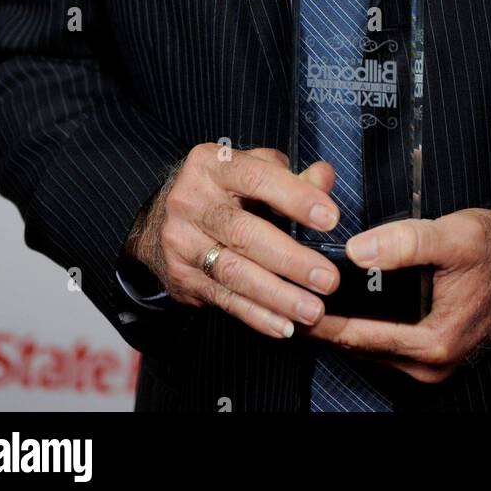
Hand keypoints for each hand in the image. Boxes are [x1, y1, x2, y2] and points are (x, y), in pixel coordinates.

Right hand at [124, 144, 341, 338]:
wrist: (160, 218)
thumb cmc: (222, 190)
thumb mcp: (251, 169)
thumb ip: (291, 176)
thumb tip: (324, 179)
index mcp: (213, 165)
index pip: (257, 178)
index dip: (295, 198)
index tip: (330, 219)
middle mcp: (192, 201)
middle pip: (245, 233)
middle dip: (291, 260)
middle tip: (327, 279)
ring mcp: (183, 241)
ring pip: (234, 273)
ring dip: (278, 296)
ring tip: (312, 310)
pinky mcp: (181, 277)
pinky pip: (223, 299)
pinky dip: (257, 315)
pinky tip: (284, 325)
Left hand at [297, 208, 490, 382]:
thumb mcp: (454, 236)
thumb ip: (406, 242)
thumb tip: (359, 250)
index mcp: (434, 343)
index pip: (360, 337)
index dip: (322, 321)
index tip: (290, 301)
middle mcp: (431, 365)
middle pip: (361, 347)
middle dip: (326, 323)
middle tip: (290, 293)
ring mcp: (431, 365)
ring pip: (371, 348)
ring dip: (342, 326)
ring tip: (308, 295)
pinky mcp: (432, 355)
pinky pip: (385, 344)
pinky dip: (363, 326)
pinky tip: (346, 303)